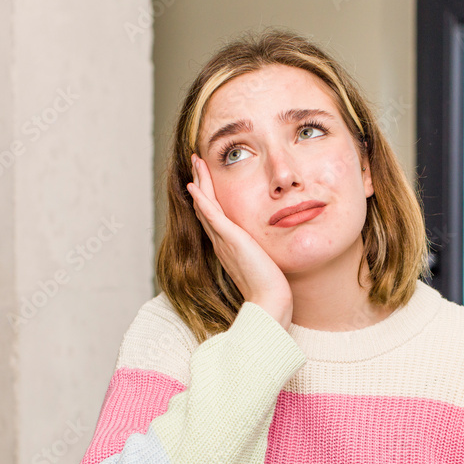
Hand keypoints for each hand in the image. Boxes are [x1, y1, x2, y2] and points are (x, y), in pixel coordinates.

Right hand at [186, 154, 293, 329]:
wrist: (269, 301)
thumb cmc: (269, 286)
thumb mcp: (263, 261)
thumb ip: (260, 251)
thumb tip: (266, 248)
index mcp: (227, 246)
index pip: (214, 215)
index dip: (208, 196)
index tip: (205, 179)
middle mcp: (221, 242)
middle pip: (205, 206)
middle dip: (201, 183)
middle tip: (196, 162)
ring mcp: (223, 241)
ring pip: (206, 205)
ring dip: (200, 182)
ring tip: (196, 162)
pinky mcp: (230, 240)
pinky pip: (211, 215)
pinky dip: (202, 200)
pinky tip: (194, 185)